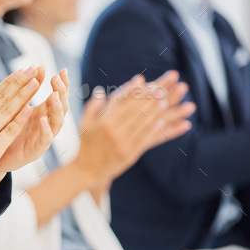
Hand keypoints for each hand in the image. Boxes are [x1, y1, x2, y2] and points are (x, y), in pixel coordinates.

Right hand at [0, 67, 41, 192]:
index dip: (8, 82)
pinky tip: (31, 109)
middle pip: (1, 99)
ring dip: (23, 96)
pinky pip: (8, 131)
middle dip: (19, 83)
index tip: (21, 72)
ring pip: (6, 112)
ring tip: (36, 84)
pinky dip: (20, 119)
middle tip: (33, 70)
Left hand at [0, 68, 69, 171]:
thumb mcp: (13, 106)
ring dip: (56, 108)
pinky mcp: (36, 150)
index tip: (62, 70)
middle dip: (61, 92)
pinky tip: (42, 120)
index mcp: (41, 111)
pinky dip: (45, 130)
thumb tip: (32, 67)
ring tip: (53, 95)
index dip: (62, 84)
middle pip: (61, 106)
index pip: (57, 95)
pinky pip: (45, 140)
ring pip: (57, 122)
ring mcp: (42, 137)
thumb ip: (22, 89)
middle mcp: (45, 123)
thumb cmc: (3, 130)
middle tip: (57, 79)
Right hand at [72, 72, 195, 187]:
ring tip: (165, 100)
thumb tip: (101, 91)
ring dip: (154, 111)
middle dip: (148, 97)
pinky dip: (153, 130)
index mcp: (103, 122)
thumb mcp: (84, 123)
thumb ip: (93, 106)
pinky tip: (161, 121)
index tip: (141, 79)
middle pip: (134, 110)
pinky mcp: (129, 154)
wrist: (86, 169)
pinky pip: (144, 139)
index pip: (120, 102)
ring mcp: (122, 142)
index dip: (132, 89)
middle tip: (160, 87)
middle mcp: (114, 131)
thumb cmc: (85, 144)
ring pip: (141, 123)